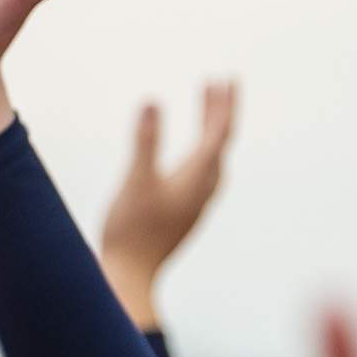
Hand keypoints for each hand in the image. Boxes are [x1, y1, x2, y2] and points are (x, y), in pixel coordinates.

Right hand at [99, 81, 238, 325]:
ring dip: (211, 133)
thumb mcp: (135, 180)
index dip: (223, 104)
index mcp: (196, 178)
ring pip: (213, 160)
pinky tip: (192, 157)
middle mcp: (202, 190)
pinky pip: (203, 175)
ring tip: (206, 111)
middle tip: (216, 84)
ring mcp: (195, 205)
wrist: (130, 279)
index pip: (219, 133)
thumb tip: (152, 101)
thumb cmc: (131, 231)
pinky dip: (202, 154)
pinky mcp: (184, 215)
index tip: (226, 77)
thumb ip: (145, 141)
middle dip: (219, 112)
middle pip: (220, 143)